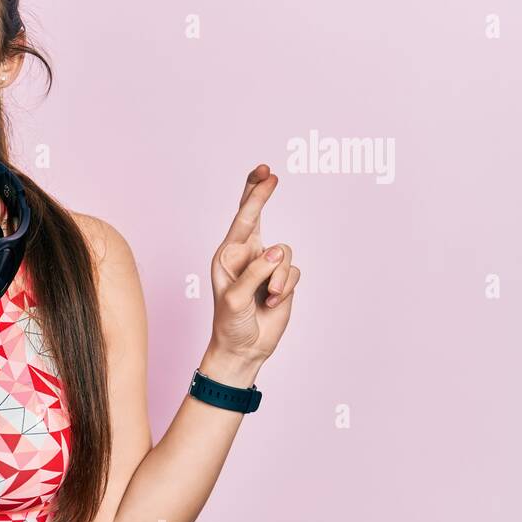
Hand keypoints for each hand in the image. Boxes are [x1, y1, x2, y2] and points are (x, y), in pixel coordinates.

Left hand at [209, 163, 300, 362]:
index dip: (255, 196)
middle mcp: (246, 255)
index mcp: (227, 255)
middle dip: (260, 194)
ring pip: (285, 254)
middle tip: (269, 173)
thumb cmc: (230, 323)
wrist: (244, 347)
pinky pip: (294, 273)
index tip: (268, 177)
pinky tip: (271, 303)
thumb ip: (255, 273)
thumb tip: (276, 252)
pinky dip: (285, 289)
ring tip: (265, 298)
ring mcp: (265, 266)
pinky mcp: (282, 279)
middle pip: (257, 216)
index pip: (242, 219)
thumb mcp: (235, 299)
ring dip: (278, 279)